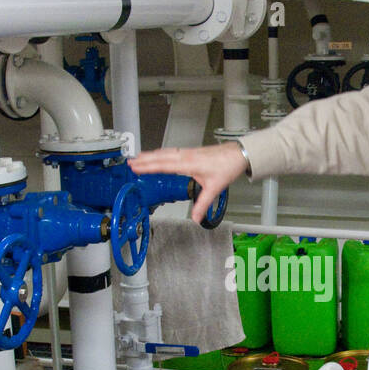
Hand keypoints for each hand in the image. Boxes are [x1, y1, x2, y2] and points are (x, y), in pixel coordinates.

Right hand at [127, 142, 248, 224]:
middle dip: (144, 159)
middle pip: (160, 156)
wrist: (237, 154)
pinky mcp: (191, 152)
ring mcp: (188, 152)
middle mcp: (186, 156)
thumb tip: (196, 218)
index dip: (148, 166)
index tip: (136, 167)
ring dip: (151, 154)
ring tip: (139, 157)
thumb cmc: (227, 166)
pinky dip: (161, 153)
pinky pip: (171, 151)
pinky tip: (158, 155)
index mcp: (189, 163)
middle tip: (130, 161)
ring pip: (165, 152)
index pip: (163, 165)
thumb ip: (202, 204)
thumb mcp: (214, 189)